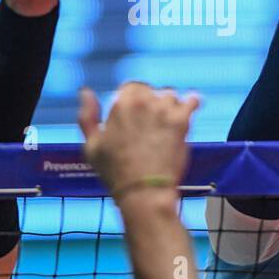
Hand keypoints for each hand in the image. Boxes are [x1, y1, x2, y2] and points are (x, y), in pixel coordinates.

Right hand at [78, 84, 199, 199]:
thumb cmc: (115, 172)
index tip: (134, 114)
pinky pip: (192, 100)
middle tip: (151, 121)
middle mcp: (142, 101)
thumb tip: (85, 92)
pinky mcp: (181, 121)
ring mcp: (163, 110)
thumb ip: (87, 116)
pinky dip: (193, 102)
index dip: (131, 99)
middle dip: (150, 101)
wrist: (143, 191)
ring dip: (169, 104)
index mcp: (120, 104)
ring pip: (170, 95)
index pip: (129, 88)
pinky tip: (192, 105)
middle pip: (150, 90)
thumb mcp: (91, 145)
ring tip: (168, 120)